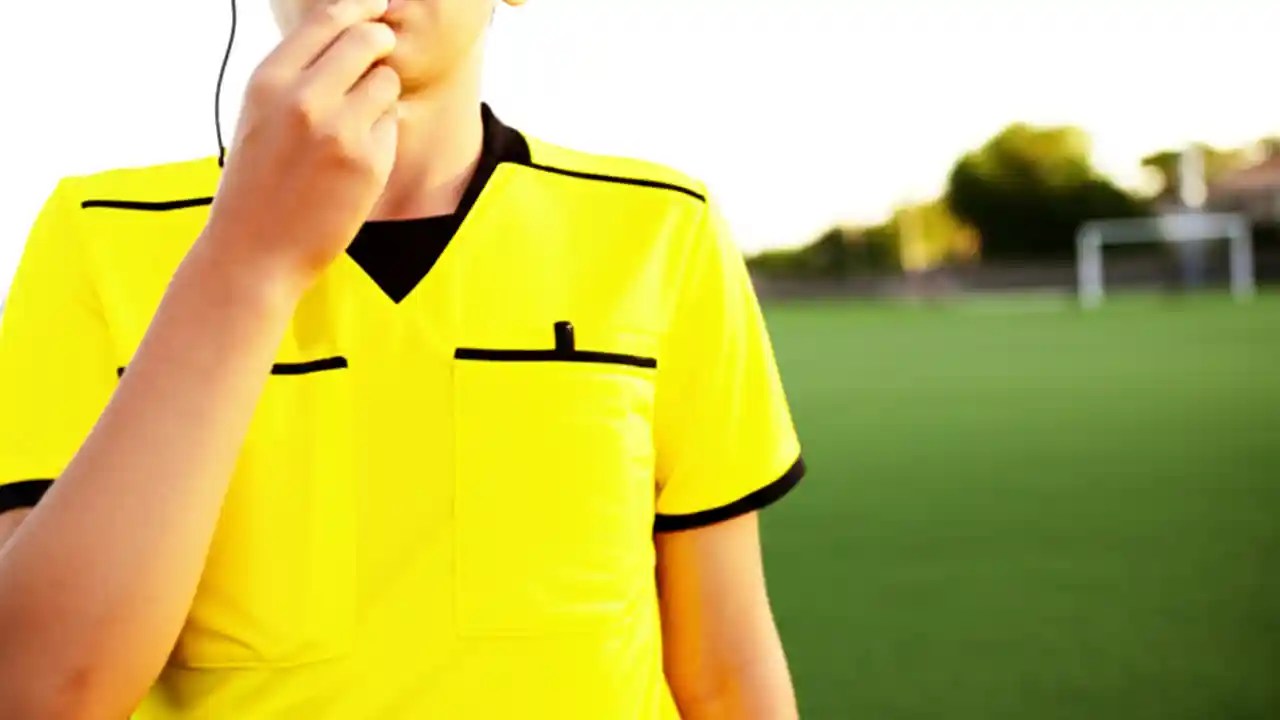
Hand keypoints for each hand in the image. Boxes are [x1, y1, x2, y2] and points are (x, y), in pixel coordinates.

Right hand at [204, 0, 399, 291]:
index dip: (361, 7)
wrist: (255, 251)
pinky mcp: (370, 162)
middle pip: (368, 40)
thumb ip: (295, 72)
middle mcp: (304, 98)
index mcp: (269, 80)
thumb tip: (346, 29)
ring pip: (386, 82)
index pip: (328, 18)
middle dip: (379, 43)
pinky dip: (381, 135)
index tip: (376, 6)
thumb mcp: (259, 113)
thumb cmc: (257, 181)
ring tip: (351, 125)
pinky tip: (353, 161)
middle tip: (379, 54)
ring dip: (379, 95)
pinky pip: (391, 125)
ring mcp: (340, 130)